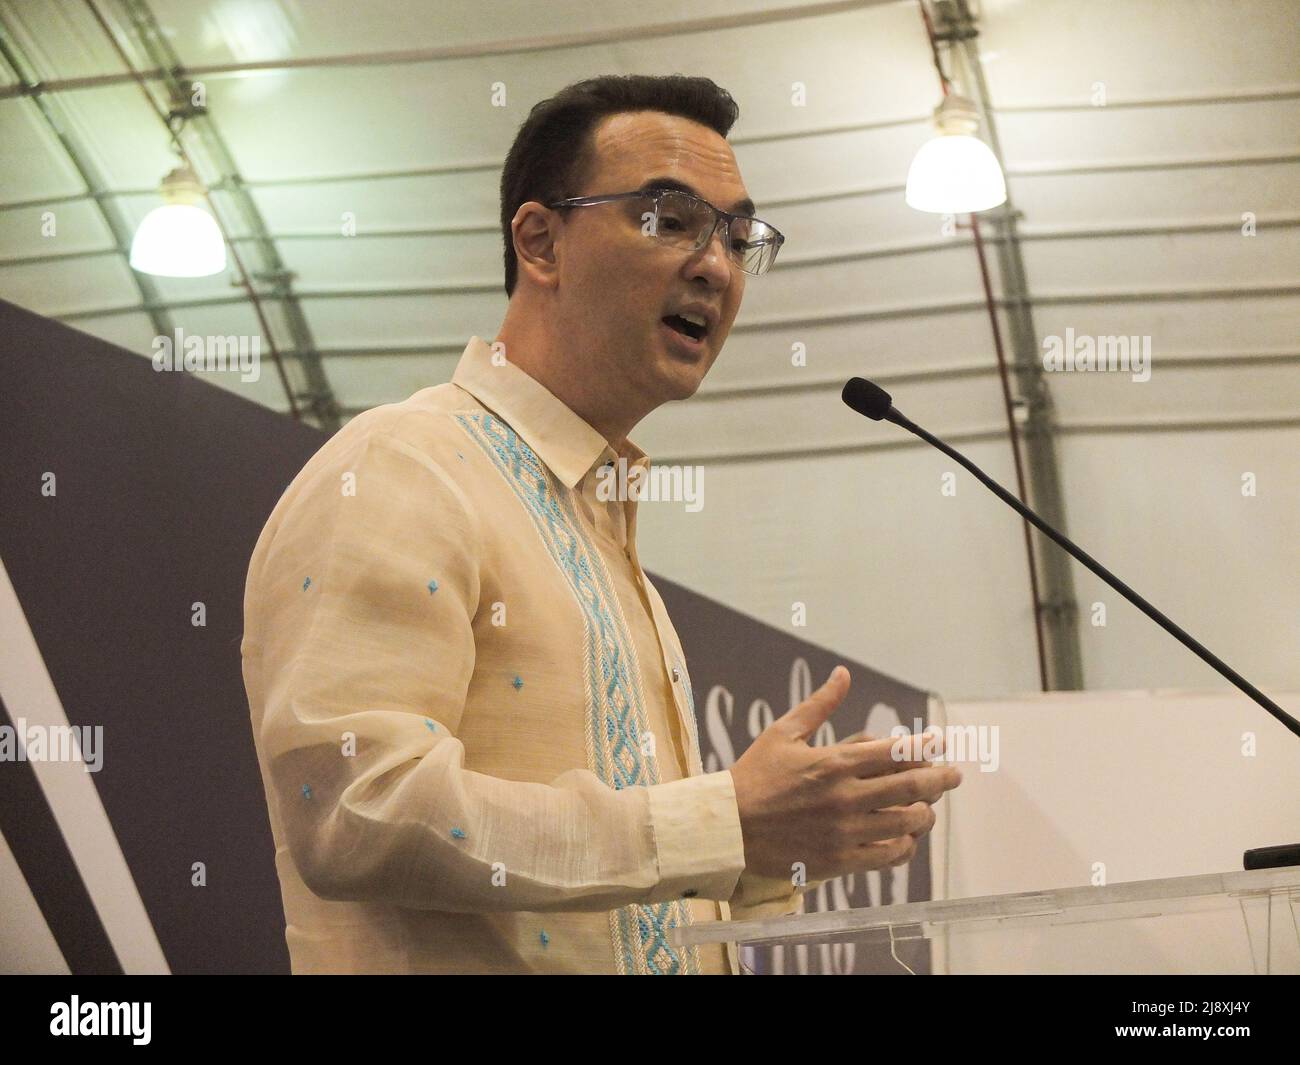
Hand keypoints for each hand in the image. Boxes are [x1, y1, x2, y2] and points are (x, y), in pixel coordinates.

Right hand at [729, 666, 960, 881]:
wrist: (727, 827)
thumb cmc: (754, 776)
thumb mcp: (783, 732)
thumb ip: (820, 704)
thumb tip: (843, 673)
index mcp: (835, 762)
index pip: (897, 752)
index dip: (926, 746)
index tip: (939, 743)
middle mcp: (846, 796)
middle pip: (912, 786)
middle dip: (942, 779)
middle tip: (954, 775)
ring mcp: (845, 831)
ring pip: (906, 822)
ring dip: (925, 813)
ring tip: (928, 809)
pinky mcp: (839, 860)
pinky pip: (887, 855)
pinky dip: (904, 846)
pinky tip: (905, 839)